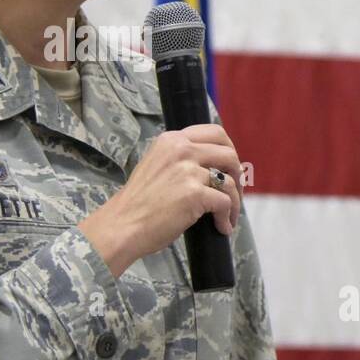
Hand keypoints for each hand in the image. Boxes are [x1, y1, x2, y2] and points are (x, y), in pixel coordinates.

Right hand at [79, 123, 242, 277]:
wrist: (122, 224)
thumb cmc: (139, 203)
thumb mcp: (156, 166)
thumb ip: (180, 160)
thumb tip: (215, 168)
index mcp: (171, 140)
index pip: (214, 133)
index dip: (228, 150)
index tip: (229, 168)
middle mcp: (181, 150)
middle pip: (229, 153)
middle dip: (237, 174)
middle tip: (234, 192)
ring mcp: (188, 171)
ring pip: (229, 181)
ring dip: (235, 202)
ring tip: (228, 217)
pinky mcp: (194, 194)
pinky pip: (225, 203)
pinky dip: (227, 217)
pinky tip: (222, 227)